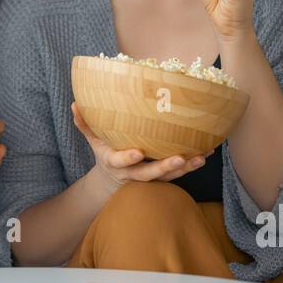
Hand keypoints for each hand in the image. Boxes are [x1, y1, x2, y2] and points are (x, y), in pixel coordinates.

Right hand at [71, 102, 203, 188]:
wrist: (114, 178)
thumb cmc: (105, 150)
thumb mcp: (92, 139)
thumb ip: (85, 124)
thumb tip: (75, 104)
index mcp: (115, 163)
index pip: (120, 161)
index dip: (128, 158)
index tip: (138, 152)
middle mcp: (133, 173)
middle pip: (149, 174)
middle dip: (164, 168)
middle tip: (180, 159)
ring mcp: (149, 177)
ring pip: (168, 176)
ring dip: (185, 168)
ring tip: (201, 158)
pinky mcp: (162, 177)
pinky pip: (178, 173)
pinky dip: (192, 164)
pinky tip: (207, 153)